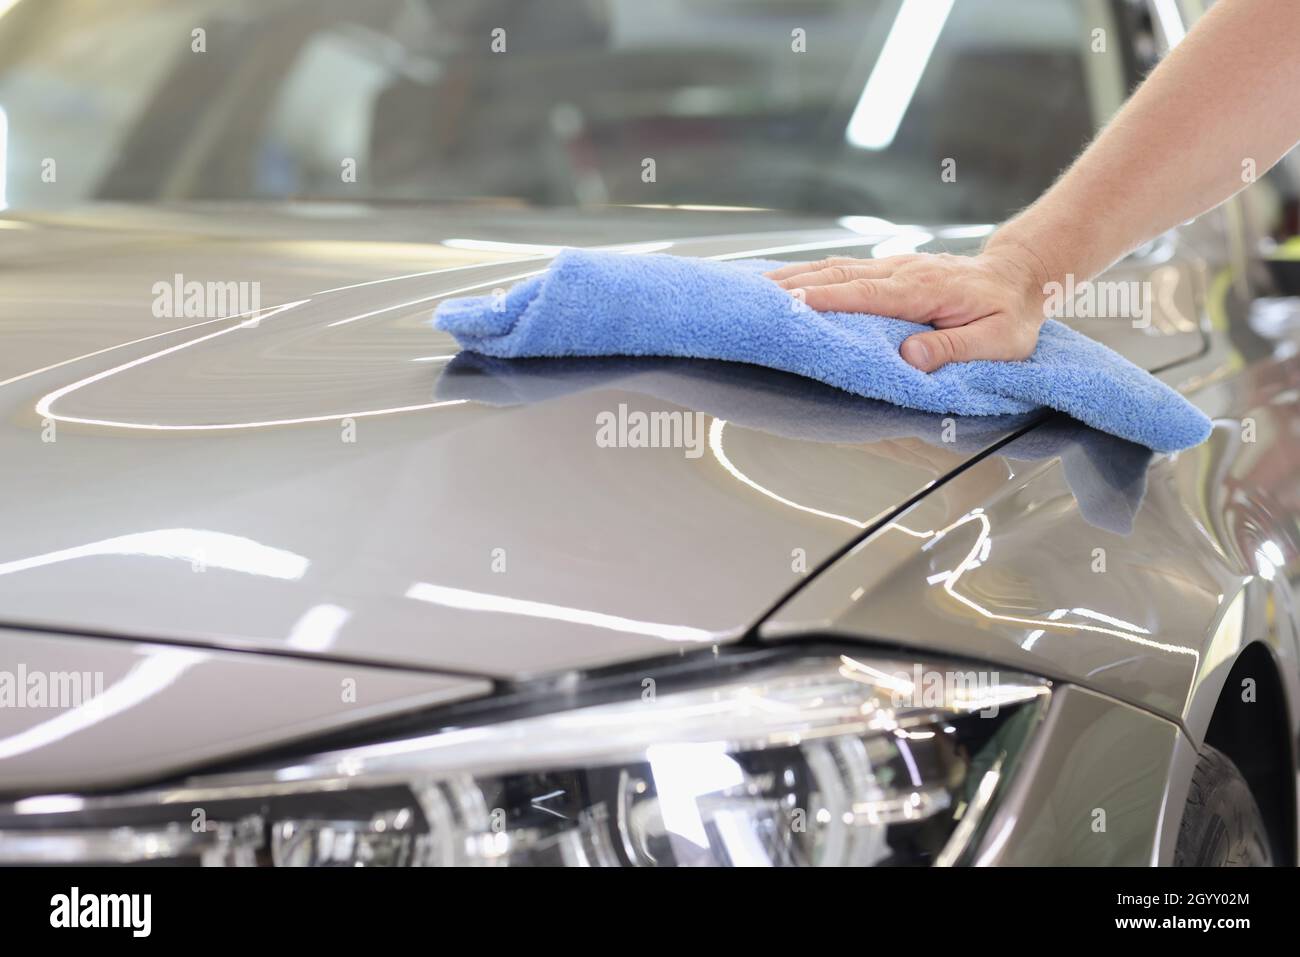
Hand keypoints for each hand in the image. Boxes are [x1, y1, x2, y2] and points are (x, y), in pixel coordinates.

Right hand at [764, 245, 1049, 371]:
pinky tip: (786, 280)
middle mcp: (903, 271)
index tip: (793, 306)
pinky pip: (843, 269)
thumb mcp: (997, 341)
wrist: (1021, 275)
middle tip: (757, 297)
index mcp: (925, 290)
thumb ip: (954, 349)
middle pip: (840, 276)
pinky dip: (810, 273)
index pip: (868, 294)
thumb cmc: (1009, 314)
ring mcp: (893, 266)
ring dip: (795, 276)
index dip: (829, 300)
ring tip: (757, 287)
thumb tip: (909, 357)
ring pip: (836, 268)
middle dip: (796, 285)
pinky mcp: (888, 269)